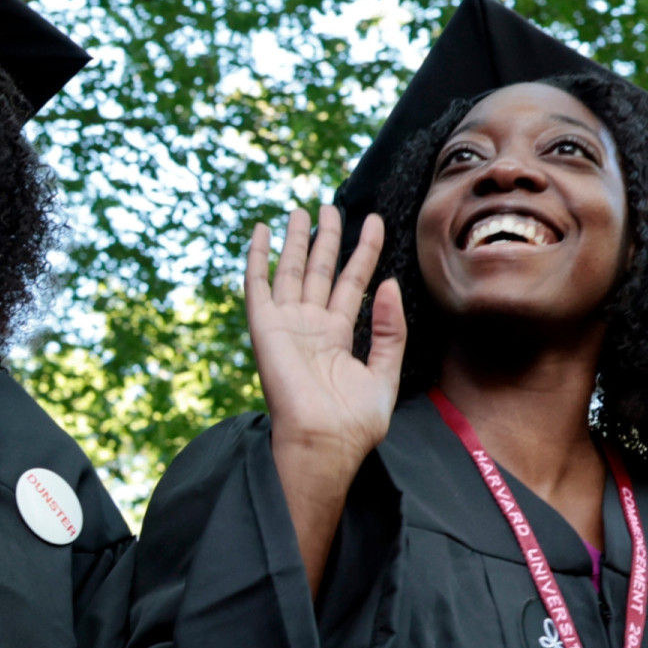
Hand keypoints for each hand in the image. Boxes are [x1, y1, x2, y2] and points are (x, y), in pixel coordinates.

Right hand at [246, 206, 405, 475]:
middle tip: (329, 206)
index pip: (352, 282)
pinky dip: (258, 256)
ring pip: (291, 270)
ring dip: (295, 239)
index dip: (364, 251)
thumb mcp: (385, 372)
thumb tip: (387, 285)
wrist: (323, 441)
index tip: (375, 221)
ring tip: (302, 208)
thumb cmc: (355, 421)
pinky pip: (258, 285)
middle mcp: (310, 325)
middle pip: (319, 269)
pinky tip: (263, 231)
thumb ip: (390, 330)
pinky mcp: (265, 327)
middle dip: (326, 237)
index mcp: (337, 336)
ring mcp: (286, 324)